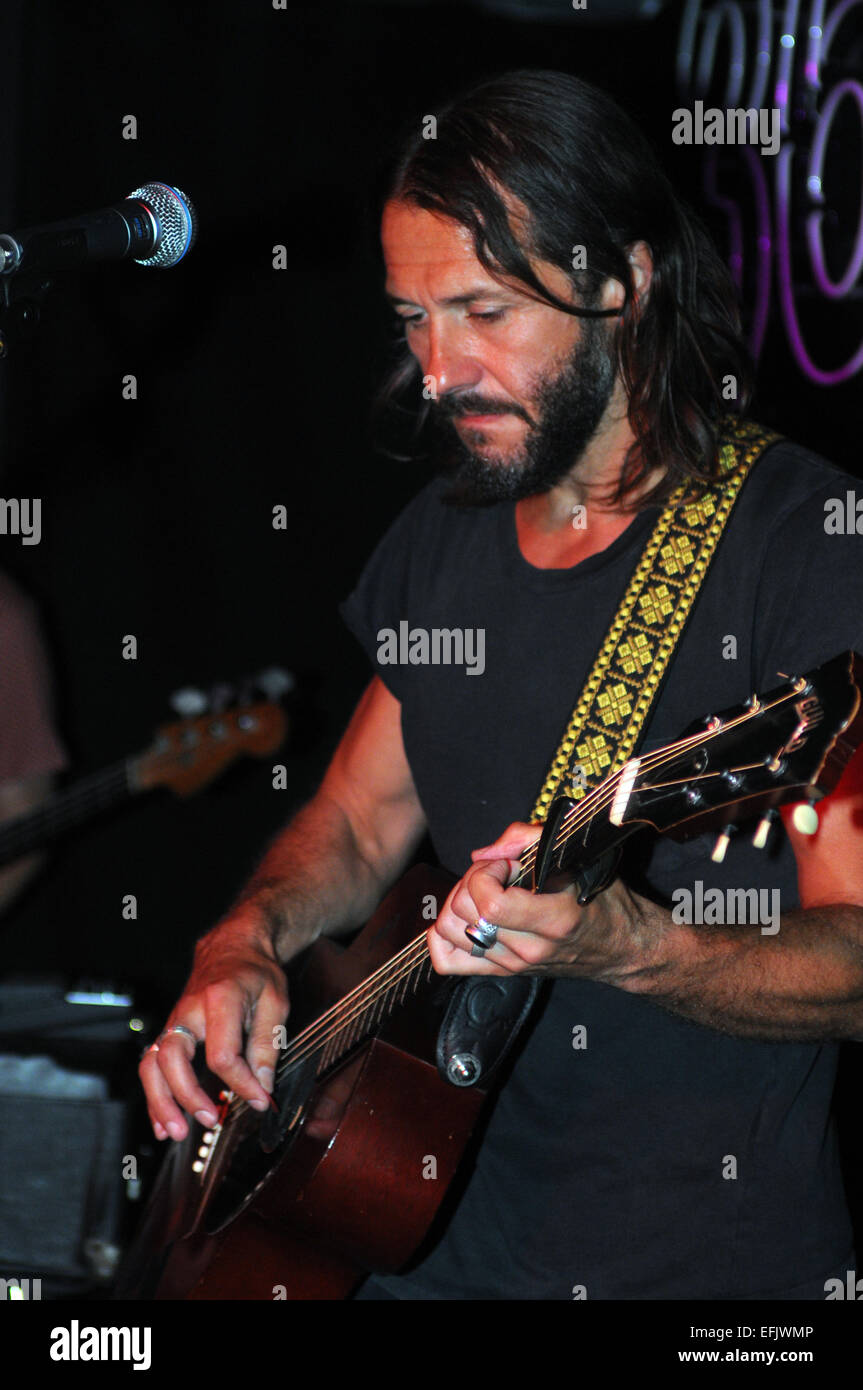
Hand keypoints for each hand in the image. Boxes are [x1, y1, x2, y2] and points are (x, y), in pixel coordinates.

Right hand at [139, 917, 289, 1141]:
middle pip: (174, 1058)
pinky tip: (162, 1124)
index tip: (259, 1101)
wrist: (231, 947)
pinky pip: (151, 1067)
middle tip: (210, 1120)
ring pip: (152, 1065)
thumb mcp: (275, 1001)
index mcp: (220, 1000)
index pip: (223, 1053)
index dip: (241, 1084)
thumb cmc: (254, 972)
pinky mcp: (169, 1033)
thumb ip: (267, 1045)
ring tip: (176, 1133)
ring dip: (160, 1102)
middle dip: (188, 1095)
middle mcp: (189, 1012)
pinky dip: (154, 1098)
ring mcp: (174, 1022)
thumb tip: (263, 1087)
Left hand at [426, 820, 657, 982]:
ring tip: (483, 892)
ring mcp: (514, 964)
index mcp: (552, 920)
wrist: (622, 947)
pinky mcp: (503, 972)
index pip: (489, 904)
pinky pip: (449, 962)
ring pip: (449, 933)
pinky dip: (441, 937)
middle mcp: (529, 948)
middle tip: (497, 874)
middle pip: (463, 913)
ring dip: (457, 902)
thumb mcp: (577, 858)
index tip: (506, 865)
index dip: (486, 873)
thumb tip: (483, 853)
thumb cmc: (604, 900)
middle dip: (471, 881)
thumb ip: (527, 840)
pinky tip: (458, 917)